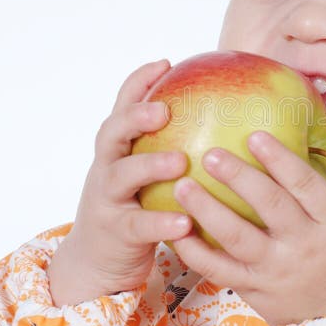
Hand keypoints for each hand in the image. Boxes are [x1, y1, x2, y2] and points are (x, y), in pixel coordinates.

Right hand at [48, 59, 190, 305]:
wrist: (97, 263)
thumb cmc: (137, 208)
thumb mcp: (146, 176)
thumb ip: (174, 147)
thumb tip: (228, 118)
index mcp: (118, 151)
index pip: (121, 107)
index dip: (138, 83)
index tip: (165, 63)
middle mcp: (106, 169)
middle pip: (111, 133)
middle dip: (135, 117)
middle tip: (164, 109)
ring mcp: (106, 200)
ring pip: (122, 176)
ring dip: (150, 165)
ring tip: (179, 161)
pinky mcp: (115, 233)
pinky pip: (138, 225)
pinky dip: (160, 221)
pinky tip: (186, 220)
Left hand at [170, 130, 325, 325]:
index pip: (306, 184)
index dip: (281, 159)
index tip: (255, 136)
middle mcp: (303, 244)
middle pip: (270, 206)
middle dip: (238, 177)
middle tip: (210, 154)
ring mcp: (275, 269)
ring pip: (237, 237)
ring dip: (207, 210)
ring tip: (183, 186)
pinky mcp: (253, 289)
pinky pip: (218, 270)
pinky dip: (194, 252)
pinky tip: (176, 230)